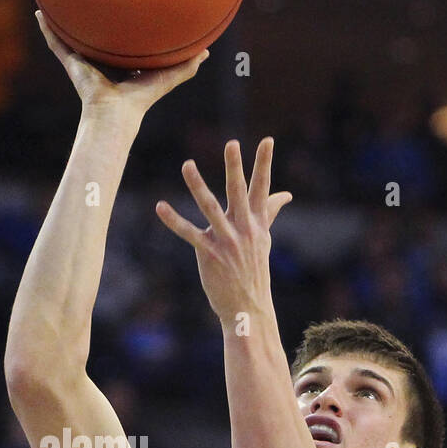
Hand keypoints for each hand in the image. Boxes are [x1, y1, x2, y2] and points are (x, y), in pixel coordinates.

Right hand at [35, 9, 208, 119]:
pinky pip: (57, 43)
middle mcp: (101, 60)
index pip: (122, 40)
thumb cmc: (141, 100)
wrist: (116, 114)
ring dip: (64, 19)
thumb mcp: (166, 78)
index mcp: (121, 64)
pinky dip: (47, 29)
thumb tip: (207, 52)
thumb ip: (186, 67)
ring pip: (72, 36)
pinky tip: (40, 11)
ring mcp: (84, 62)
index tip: (126, 6)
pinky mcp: (72, 64)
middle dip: (94, 17)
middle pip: (96, 34)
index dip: (124, 25)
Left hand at [155, 137, 291, 325]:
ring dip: (197, 185)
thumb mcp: (264, 239)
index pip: (262, 188)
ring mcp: (227, 241)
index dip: (264, 164)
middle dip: (235, 167)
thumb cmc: (254, 271)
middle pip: (238, 192)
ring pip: (210, 207)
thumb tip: (286, 194)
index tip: (267, 140)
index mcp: (257, 223)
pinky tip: (160, 207)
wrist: (248, 307)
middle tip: (231, 144)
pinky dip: (174, 220)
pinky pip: (189, 233)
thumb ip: (270, 212)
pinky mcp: (209, 254)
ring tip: (187, 164)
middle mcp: (244, 229)